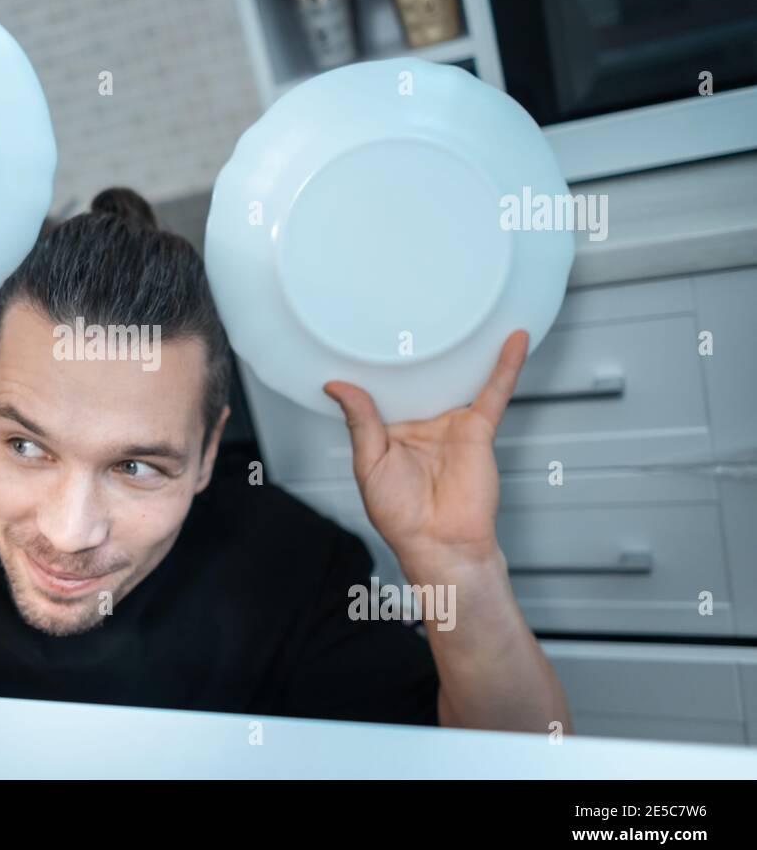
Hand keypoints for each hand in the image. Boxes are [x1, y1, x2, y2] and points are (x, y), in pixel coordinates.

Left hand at [323, 330, 528, 582]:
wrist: (440, 543)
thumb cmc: (401, 516)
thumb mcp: (369, 464)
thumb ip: (360, 421)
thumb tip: (337, 386)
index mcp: (389, 430)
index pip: (380, 390)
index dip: (373, 366)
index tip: (358, 335)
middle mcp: (421, 422)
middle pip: (420, 377)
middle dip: (415, 348)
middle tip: (408, 306)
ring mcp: (450, 423)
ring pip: (457, 377)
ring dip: (462, 348)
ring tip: (461, 310)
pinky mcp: (478, 429)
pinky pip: (494, 392)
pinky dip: (505, 365)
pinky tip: (513, 338)